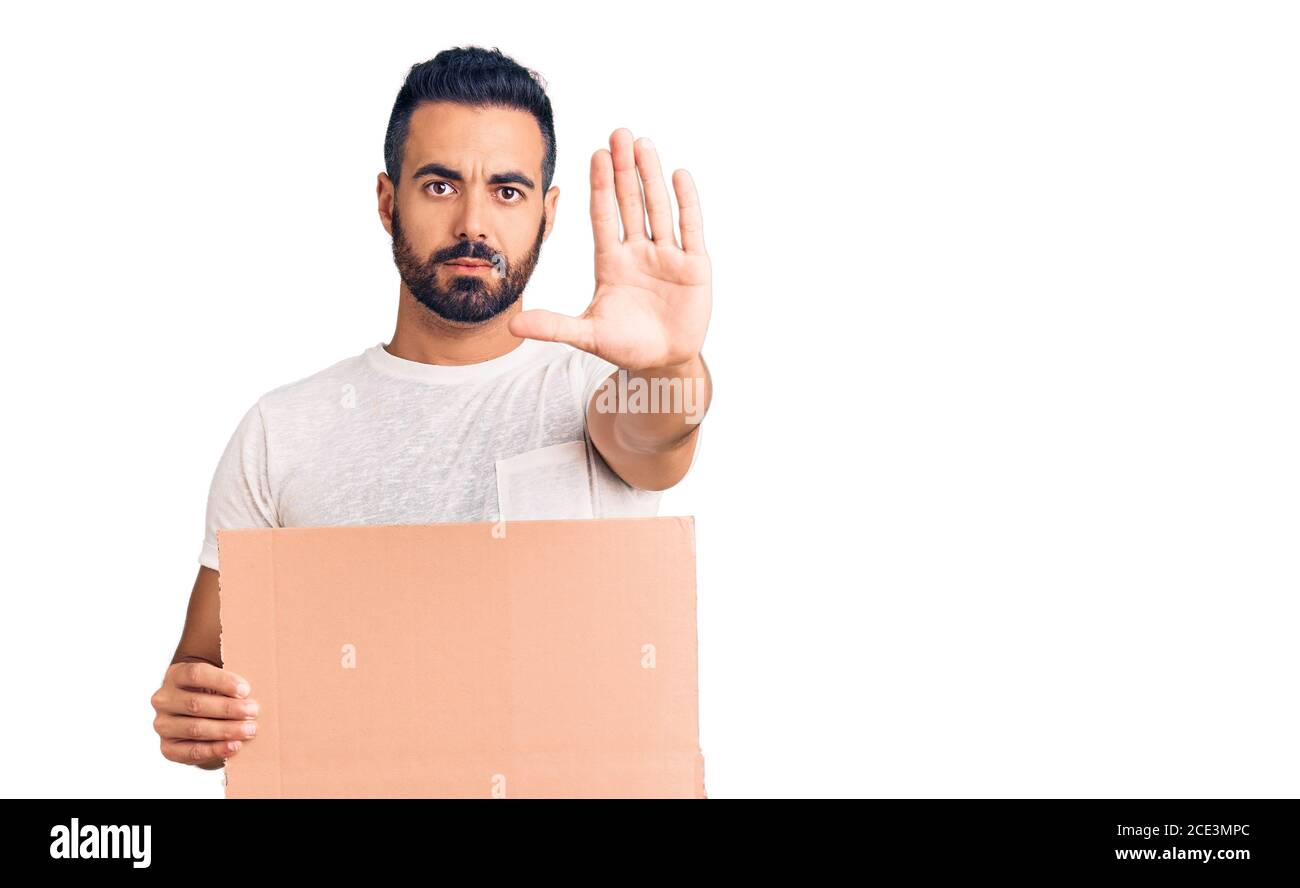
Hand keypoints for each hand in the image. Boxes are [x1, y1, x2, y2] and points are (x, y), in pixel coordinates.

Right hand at [152, 660, 258, 767]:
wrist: (198, 715)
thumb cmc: (214, 692)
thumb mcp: (218, 680)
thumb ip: (230, 681)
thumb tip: (251, 690)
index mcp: (176, 674)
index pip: (196, 674)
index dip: (222, 682)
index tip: (245, 690)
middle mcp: (164, 699)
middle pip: (196, 704)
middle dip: (228, 709)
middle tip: (253, 711)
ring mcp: (163, 725)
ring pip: (195, 728)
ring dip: (226, 730)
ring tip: (249, 730)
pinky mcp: (168, 748)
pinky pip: (192, 751)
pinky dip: (215, 749)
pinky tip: (234, 746)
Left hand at [509, 128, 711, 370]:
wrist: (664, 363)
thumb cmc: (626, 346)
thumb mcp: (588, 336)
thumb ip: (554, 327)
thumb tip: (513, 326)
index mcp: (611, 262)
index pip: (603, 216)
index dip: (600, 186)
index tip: (596, 155)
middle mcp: (638, 251)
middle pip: (630, 202)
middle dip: (624, 169)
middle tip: (619, 133)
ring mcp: (667, 256)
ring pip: (658, 208)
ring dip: (652, 176)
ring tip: (644, 144)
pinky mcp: (694, 267)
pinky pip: (690, 228)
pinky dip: (686, 203)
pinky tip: (678, 175)